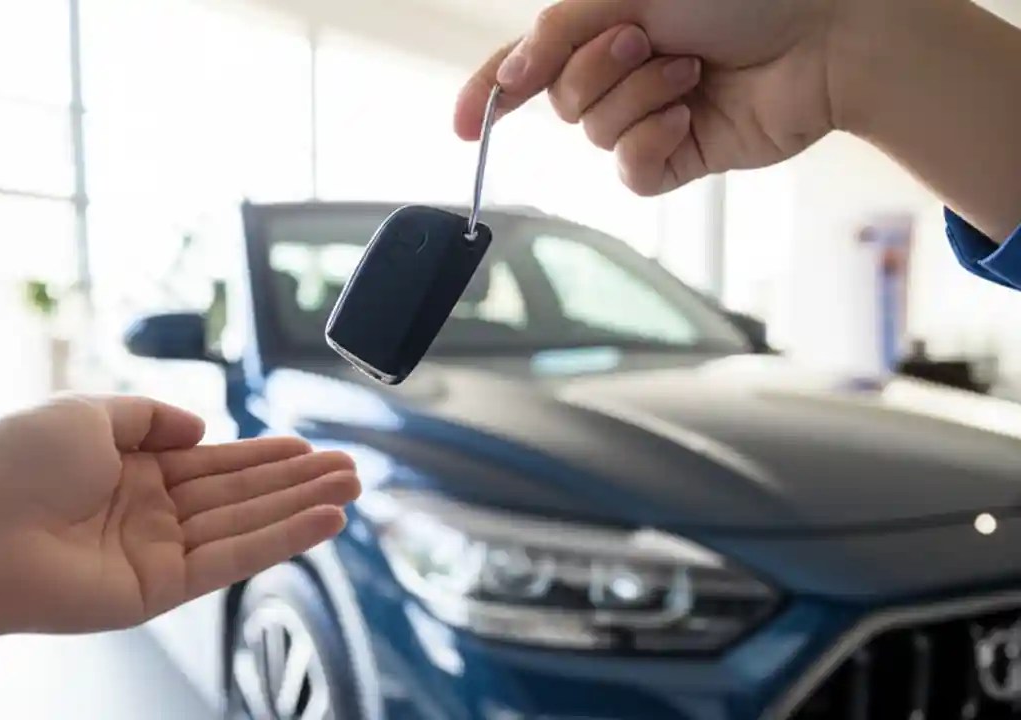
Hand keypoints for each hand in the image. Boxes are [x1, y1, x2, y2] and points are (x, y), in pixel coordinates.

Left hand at [0, 395, 360, 634]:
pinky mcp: (161, 589)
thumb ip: (149, 415)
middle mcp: (149, 511)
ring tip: (352, 491)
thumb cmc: (16, 465)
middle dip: (297, 482)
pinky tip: (322, 523)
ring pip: (245, 525)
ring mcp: (157, 551)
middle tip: (351, 470)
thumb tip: (200, 427)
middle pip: (240, 494)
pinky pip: (232, 560)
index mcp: (130, 469)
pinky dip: (280, 541)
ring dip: (301, 508)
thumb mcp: (88, 411)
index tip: (308, 448)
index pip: (212, 462)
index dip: (263, 455)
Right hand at [454, 0, 849, 194]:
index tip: (464, 127)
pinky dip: (653, 142)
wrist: (829, 31)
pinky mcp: (681, 156)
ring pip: (596, 135)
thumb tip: (511, 78)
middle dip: (596, 69)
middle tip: (648, 37)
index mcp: (607, 25)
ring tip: (692, 71)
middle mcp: (624, 72)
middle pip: (560, 101)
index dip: (489, 92)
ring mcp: (652, 115)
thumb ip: (559, 33)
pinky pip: (631, 172)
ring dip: (639, 97)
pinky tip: (690, 115)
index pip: (529, 65)